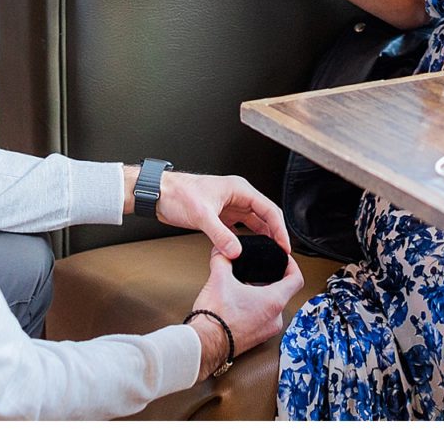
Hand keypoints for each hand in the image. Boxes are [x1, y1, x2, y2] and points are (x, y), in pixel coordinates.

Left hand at [155, 171, 292, 258]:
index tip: (284, 245)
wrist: (159, 194)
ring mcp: (229, 206)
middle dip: (275, 234)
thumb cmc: (178, 194)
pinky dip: (246, 239)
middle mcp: (237, 197)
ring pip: (253, 223)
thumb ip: (220, 235)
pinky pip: (239, 229)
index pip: (269, 209)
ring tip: (269, 253)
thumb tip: (237, 250)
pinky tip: (247, 250)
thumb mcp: (202, 215)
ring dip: (262, 237)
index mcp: (239, 190)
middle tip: (281, 252)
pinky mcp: (220, 216)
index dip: (280, 228)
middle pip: (264, 216)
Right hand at [188, 250, 304, 381]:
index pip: (296, 279)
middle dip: (272, 280)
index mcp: (274, 301)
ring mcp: (267, 331)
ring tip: (247, 287)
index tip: (284, 259)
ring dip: (263, 296)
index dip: (292, 265)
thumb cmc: (215, 318)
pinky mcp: (256, 339)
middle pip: (284, 293)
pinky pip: (263, 320)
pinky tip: (240, 304)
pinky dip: (256, 309)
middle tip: (260, 272)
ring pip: (273, 308)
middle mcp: (275, 319)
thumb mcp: (219, 278)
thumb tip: (221, 250)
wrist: (204, 344)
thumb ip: (223, 258)